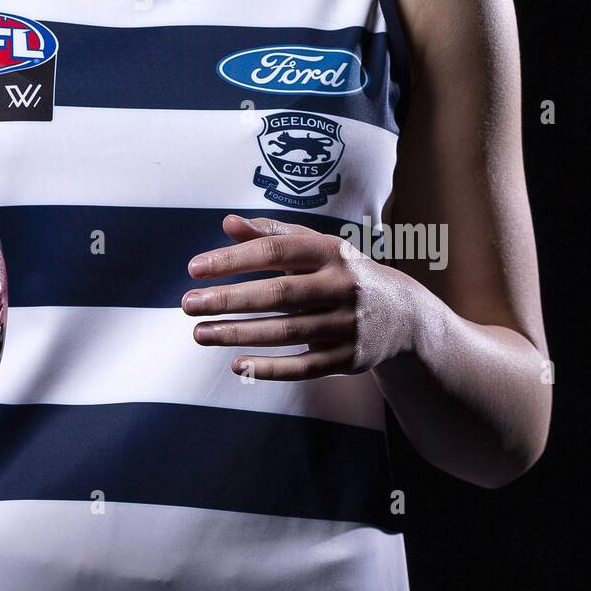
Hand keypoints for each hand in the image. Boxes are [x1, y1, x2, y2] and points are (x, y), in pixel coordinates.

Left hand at [182, 215, 418, 378]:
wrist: (404, 315)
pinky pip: (303, 366)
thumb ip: (273, 235)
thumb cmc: (342, 272)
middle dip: (228, 300)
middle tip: (186, 304)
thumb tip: (228, 223)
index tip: (194, 269)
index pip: (275, 251)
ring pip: (285, 332)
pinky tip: (237, 364)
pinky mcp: (348, 358)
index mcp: (330, 251)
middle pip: (277, 294)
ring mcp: (345, 324)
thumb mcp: (317, 247)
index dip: (233, 259)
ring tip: (199, 333)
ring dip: (238, 334)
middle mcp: (340, 286)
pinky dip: (270, 368)